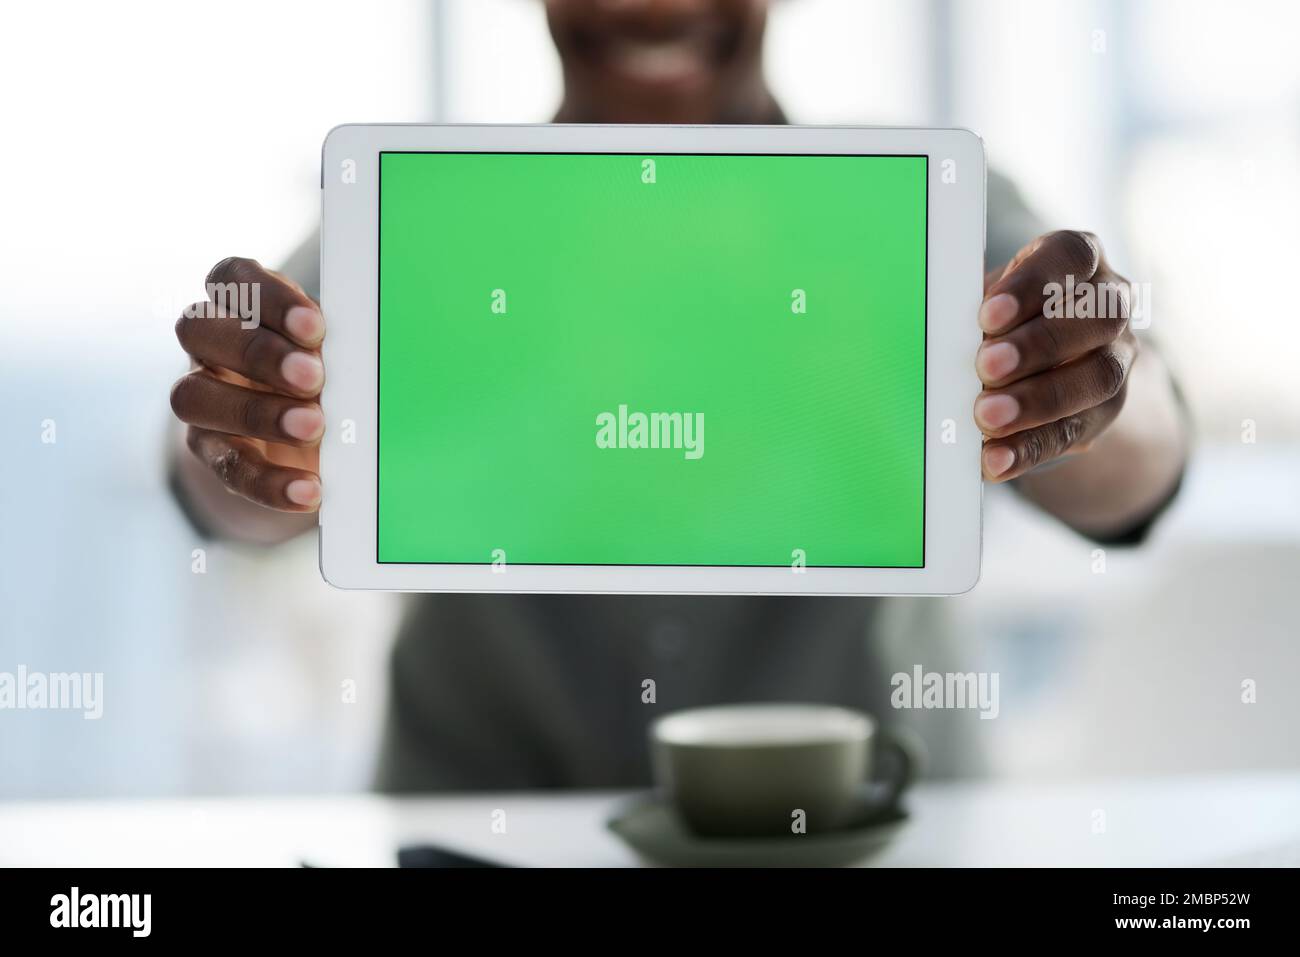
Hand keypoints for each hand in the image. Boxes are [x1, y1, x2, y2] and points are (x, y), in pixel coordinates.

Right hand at [170, 257, 325, 510]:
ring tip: (313, 426)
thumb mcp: (338, 355)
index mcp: (241, 306)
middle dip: (259, 353)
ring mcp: (201, 398)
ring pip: (194, 396)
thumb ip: (343, 349)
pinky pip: (225, 466)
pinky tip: (308, 489)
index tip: (315, 325)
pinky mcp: (208, 451)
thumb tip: (375, 360)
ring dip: (256, 413)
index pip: (232, 279)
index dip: (267, 297)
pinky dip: (268, 481)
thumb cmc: (330, 377)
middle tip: (314, 376)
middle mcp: (208, 346)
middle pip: (199, 329)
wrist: (310, 441)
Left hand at [974, 230, 1137, 481]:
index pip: (1070, 256)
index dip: (1032, 284)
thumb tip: (931, 325)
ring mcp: (1118, 357)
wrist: (1040, 364)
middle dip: (1038, 345)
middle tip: (986, 367)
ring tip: (987, 416)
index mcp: (1078, 262)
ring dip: (1039, 400)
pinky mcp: (1108, 410)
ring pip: (1097, 377)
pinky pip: (1075, 432)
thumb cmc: (1001, 319)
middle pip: (1096, 317)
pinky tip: (995, 459)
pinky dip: (1030, 448)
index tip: (989, 313)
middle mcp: (1110, 304)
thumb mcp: (986, 304)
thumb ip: (968, 308)